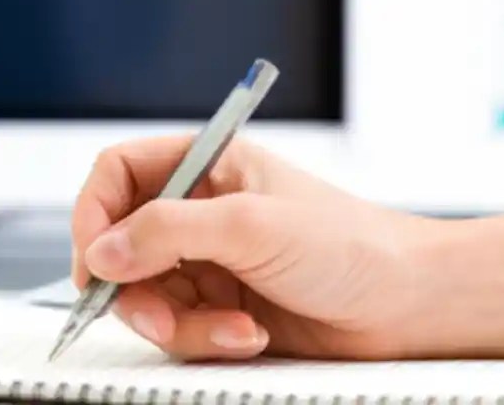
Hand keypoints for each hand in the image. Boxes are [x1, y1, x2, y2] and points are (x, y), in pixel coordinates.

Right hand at [71, 136, 433, 360]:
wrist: (409, 305)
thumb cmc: (351, 246)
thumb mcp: (250, 225)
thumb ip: (166, 232)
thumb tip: (102, 251)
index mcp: (204, 164)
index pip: (116, 175)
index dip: (93, 214)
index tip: (94, 259)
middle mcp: (198, 209)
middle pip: (119, 245)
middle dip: (134, 288)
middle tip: (155, 316)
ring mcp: (207, 261)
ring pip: (145, 296)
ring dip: (179, 322)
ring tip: (229, 328)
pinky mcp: (220, 306)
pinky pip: (179, 329)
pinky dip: (207, 339)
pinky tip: (250, 333)